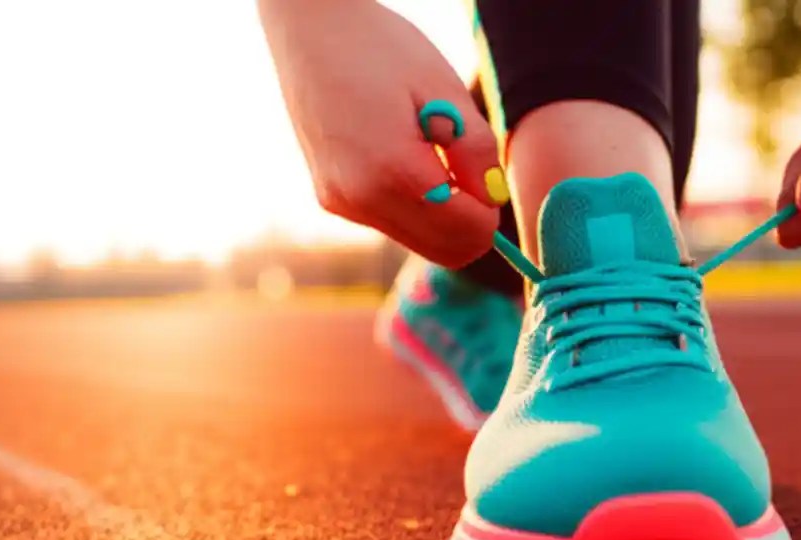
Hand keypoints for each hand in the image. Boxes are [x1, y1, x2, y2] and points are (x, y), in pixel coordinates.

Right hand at [259, 0, 507, 266]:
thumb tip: (492, 197)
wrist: (308, 27)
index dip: (489, 212)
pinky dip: (413, 206)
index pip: (466, 233)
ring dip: (442, 215)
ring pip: (419, 241)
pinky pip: (391, 222)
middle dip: (470, 223)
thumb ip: (476, 151)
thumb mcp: (444, 91)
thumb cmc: (382, 48)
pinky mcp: (331, 198)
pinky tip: (403, 157)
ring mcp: (342, 203)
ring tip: (431, 154)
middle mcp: (361, 200)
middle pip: (444, 251)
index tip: (485, 175)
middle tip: (468, 171)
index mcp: (392, 173)